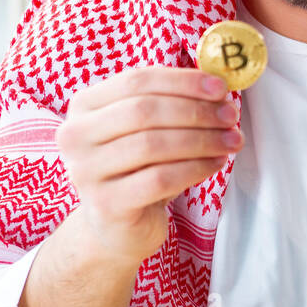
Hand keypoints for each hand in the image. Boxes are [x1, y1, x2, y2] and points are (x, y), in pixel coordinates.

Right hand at [55, 66, 243, 265]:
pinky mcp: (106, 203)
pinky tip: (216, 163)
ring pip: (153, 144)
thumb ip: (173, 103)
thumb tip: (219, 87)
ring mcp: (86, 171)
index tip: (221, 88)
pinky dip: (195, 167)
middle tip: (230, 116)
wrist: (118, 225)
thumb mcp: (150, 129)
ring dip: (202, 139)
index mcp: (84, 105)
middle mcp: (75, 135)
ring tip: (231, 141)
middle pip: (144, 111)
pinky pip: (160, 178)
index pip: (137, 81)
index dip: (183, 81)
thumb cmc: (139, 168)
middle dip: (196, 111)